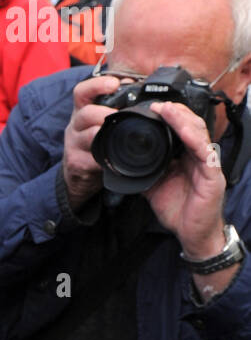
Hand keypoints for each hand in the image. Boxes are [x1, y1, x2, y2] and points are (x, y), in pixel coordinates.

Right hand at [62, 74, 120, 208]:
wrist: (80, 172)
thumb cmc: (97, 139)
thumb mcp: (102, 118)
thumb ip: (116, 101)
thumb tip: (132, 83)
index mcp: (83, 109)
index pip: (82, 91)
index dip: (97, 85)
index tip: (114, 84)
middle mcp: (76, 124)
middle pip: (85, 113)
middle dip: (103, 113)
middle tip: (117, 115)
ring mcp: (74, 144)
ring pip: (88, 136)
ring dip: (103, 134)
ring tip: (117, 135)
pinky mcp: (76, 162)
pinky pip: (90, 159)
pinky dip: (103, 159)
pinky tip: (112, 158)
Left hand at [142, 102, 228, 259]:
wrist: (192, 234)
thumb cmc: (179, 211)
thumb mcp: (155, 188)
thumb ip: (145, 173)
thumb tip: (126, 164)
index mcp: (186, 157)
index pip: (180, 129)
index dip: (168, 117)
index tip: (151, 109)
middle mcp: (199, 156)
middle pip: (191, 125)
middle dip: (174, 112)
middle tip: (157, 105)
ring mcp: (208, 163)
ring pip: (198, 133)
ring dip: (182, 119)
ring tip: (168, 110)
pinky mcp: (213, 174)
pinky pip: (205, 152)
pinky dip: (193, 139)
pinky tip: (183, 131)